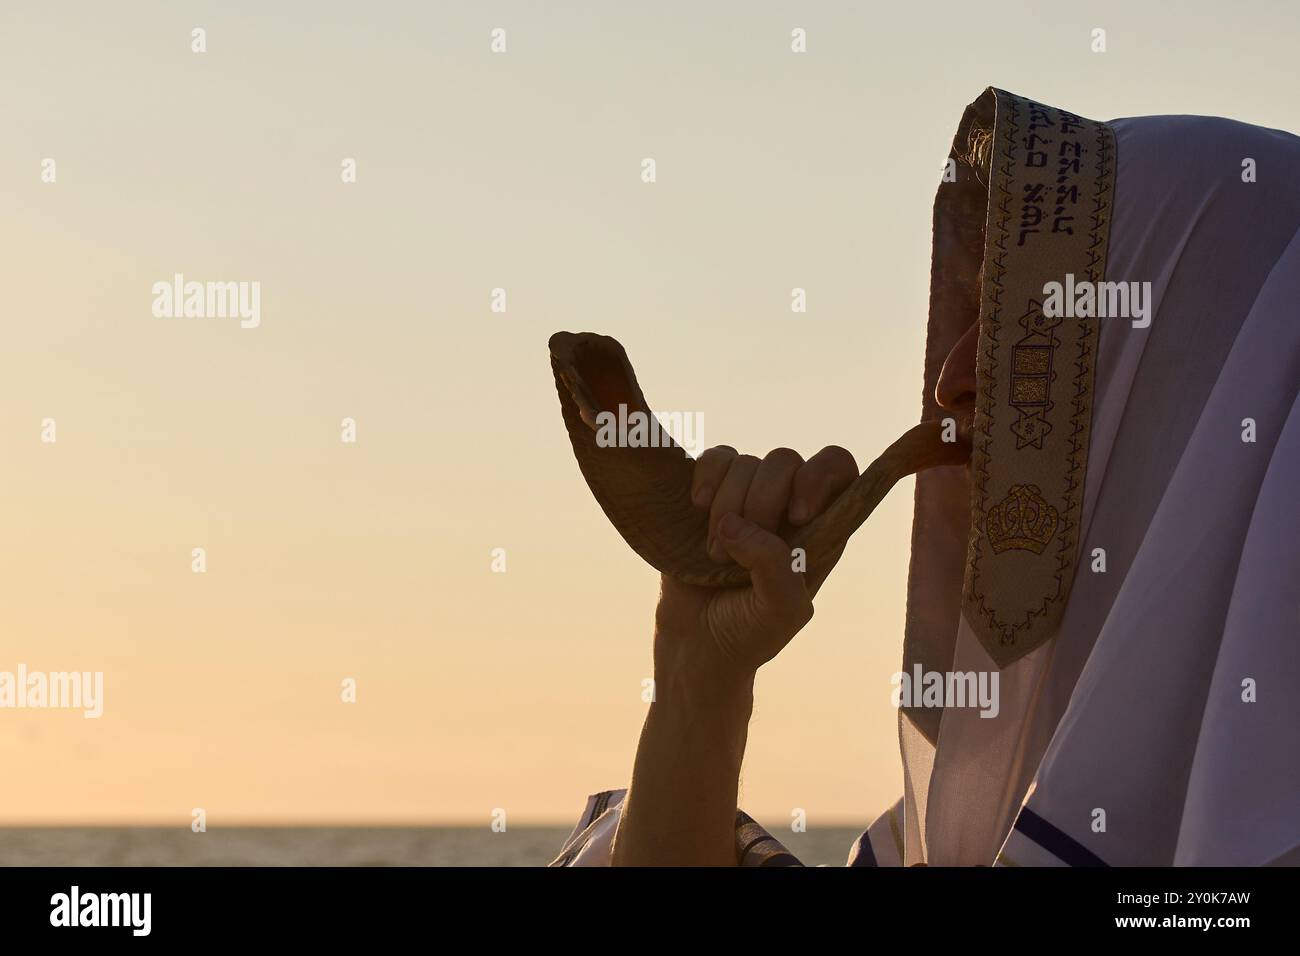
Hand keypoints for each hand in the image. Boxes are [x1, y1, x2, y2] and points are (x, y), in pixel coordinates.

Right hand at [652, 445, 859, 684]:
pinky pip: (714, 458)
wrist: (698, 643)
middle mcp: (787, 504)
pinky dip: (705, 478)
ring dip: (726, 508)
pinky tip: (697, 507)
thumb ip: (774, 565)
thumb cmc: (750, 631)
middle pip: (786, 461)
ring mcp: (747, 496)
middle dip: (761, 503)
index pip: (838, 469)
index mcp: (820, 526)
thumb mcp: (780, 609)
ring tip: (716, 554)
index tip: (797, 515)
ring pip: (746, 462)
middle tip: (740, 553)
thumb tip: (735, 524)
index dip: (820, 477)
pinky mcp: (710, 493)